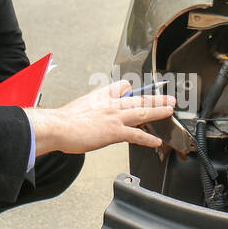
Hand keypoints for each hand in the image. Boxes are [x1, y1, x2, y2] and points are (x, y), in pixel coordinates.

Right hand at [25, 80, 176, 156]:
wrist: (58, 127)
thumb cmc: (63, 121)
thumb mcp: (79, 108)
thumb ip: (90, 110)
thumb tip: (91, 117)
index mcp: (101, 96)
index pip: (122, 87)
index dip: (133, 89)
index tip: (140, 90)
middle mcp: (111, 104)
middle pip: (138, 97)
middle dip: (155, 97)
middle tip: (168, 97)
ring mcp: (115, 117)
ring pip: (143, 111)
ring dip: (158, 110)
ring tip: (169, 110)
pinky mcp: (115, 131)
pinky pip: (137, 134)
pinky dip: (148, 138)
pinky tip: (156, 141)